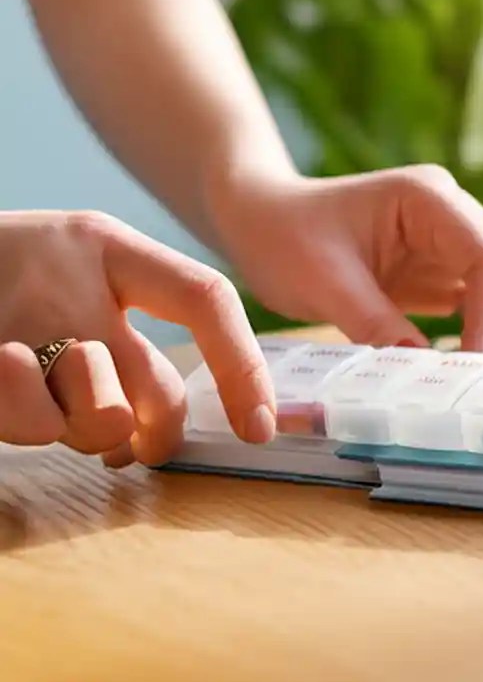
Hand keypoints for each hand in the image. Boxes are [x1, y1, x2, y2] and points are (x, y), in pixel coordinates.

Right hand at [0, 211, 274, 466]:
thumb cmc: (9, 277)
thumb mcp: (77, 273)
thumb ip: (131, 334)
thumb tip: (165, 430)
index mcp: (106, 244)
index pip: (206, 298)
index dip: (243, 367)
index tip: (259, 429)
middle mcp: (62, 273)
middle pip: (148, 386)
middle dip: (149, 429)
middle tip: (131, 437)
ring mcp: (8, 316)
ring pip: (86, 417)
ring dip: (77, 429)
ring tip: (50, 400)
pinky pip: (24, 423)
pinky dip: (24, 426)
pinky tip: (12, 401)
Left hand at [208, 165, 482, 355]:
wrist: (258, 219)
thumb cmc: (282, 235)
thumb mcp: (322, 282)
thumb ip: (376, 324)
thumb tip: (425, 372)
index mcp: (430, 199)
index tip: (478, 368)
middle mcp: (457, 214)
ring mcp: (457, 243)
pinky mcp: (447, 272)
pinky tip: (466, 372)